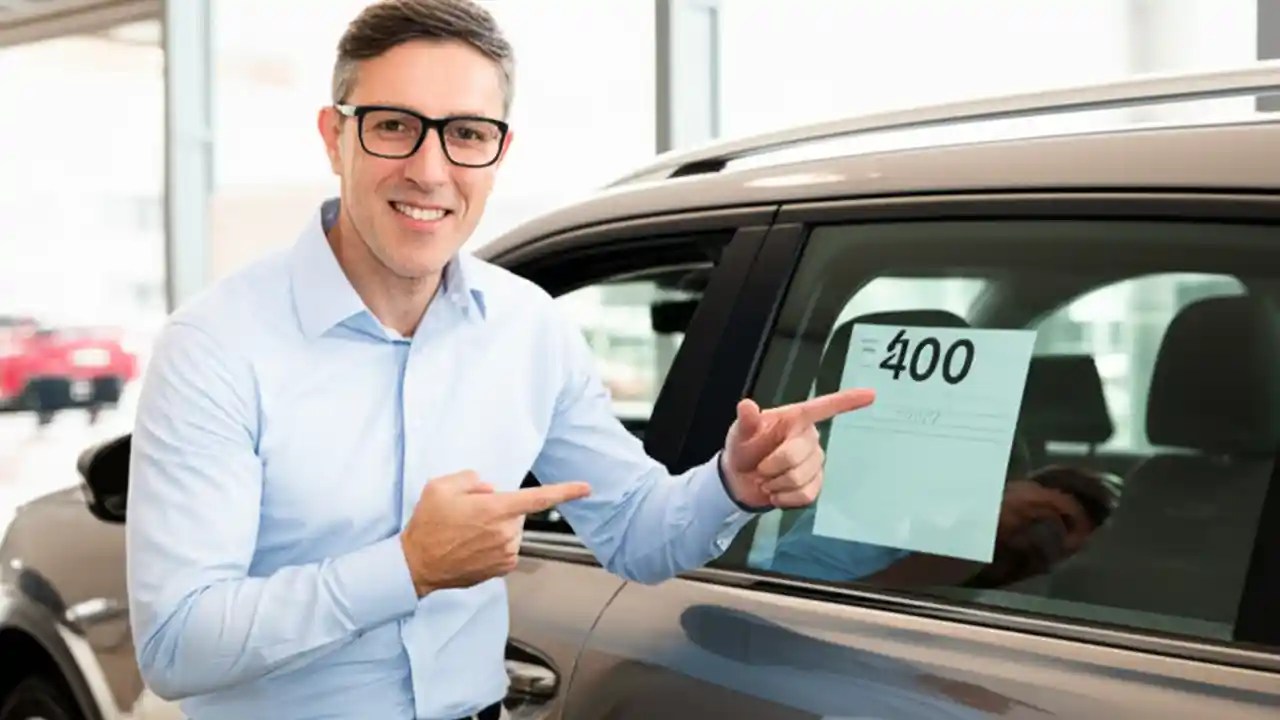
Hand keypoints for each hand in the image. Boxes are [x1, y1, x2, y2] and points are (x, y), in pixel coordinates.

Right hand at [399, 471, 590, 596]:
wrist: (416, 564)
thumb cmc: (427, 525)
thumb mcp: (441, 486)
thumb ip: (472, 479)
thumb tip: (490, 489)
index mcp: (495, 509)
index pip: (539, 499)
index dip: (566, 491)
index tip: (586, 488)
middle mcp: (506, 533)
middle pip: (516, 512)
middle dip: (500, 509)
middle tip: (469, 515)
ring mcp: (505, 553)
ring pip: (511, 530)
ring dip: (496, 528)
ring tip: (466, 533)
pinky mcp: (502, 568)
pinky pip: (506, 547)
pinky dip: (494, 543)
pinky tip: (471, 546)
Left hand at [721, 388, 874, 508]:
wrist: (740, 481)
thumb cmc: (744, 449)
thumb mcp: (739, 434)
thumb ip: (745, 422)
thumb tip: (746, 405)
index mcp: (794, 419)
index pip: (823, 408)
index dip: (847, 401)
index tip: (871, 394)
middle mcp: (809, 438)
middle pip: (796, 455)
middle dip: (772, 465)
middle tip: (760, 469)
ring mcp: (815, 462)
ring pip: (800, 477)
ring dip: (776, 483)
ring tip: (766, 480)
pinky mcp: (815, 484)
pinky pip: (806, 495)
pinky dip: (785, 498)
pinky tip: (776, 493)